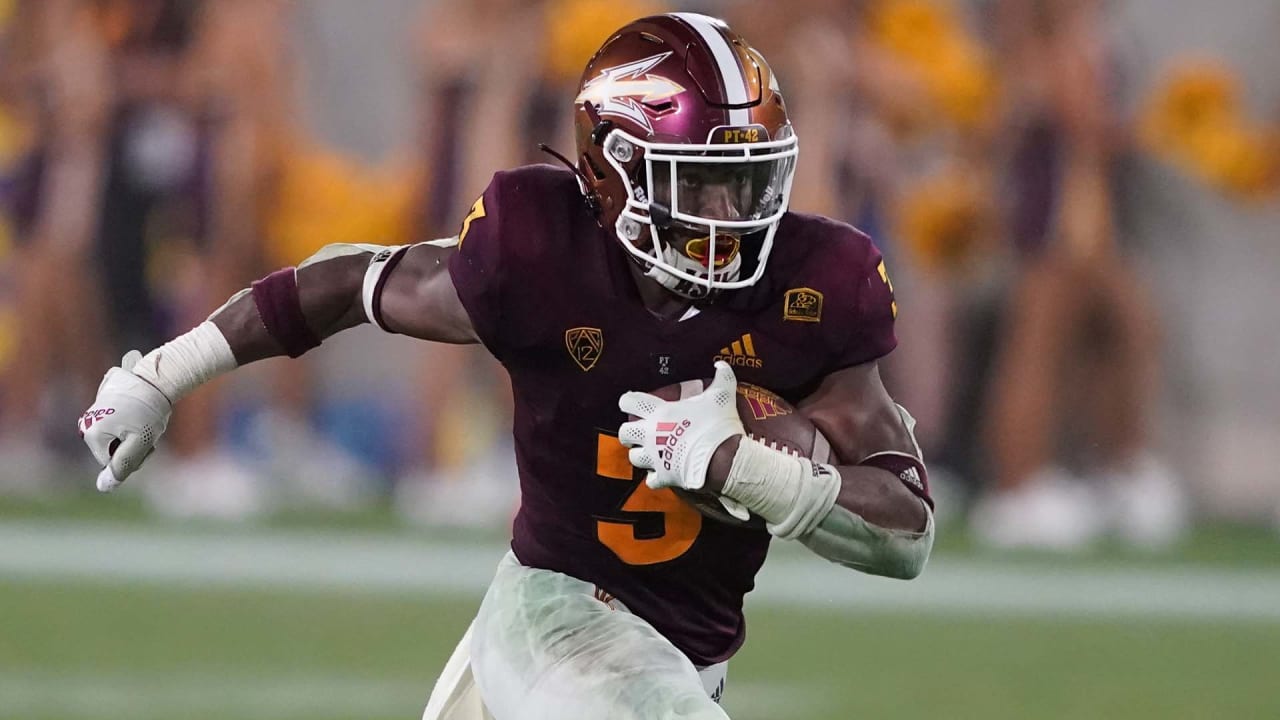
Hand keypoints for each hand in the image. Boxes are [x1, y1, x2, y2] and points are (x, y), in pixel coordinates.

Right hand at [78, 351, 171, 491]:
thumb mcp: (140, 443)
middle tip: (147, 431)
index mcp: (92, 434)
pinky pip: (114, 425)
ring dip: (131, 435)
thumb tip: (103, 488)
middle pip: (111, 451)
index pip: (111, 463)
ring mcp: (92, 413)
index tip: (145, 443)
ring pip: (114, 438)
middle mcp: (86, 424)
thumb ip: (122, 465)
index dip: (132, 458)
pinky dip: (128, 423)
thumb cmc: (150, 411)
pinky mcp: (100, 405)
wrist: (156, 378)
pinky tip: (138, 412)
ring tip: (144, 420)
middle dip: (131, 446)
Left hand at [618, 361, 743, 491]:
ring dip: (641, 455)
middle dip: (630, 432)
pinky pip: (650, 480)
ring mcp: (654, 457)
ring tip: (653, 453)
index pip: (628, 401)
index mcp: (660, 412)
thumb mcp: (722, 395)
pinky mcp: (663, 476)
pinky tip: (665, 473)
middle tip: (642, 431)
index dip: (628, 401)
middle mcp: (650, 434)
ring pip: (633, 457)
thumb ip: (721, 376)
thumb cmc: (718, 424)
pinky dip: (655, 477)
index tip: (633, 402)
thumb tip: (721, 364)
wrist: (723, 458)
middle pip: (624, 433)